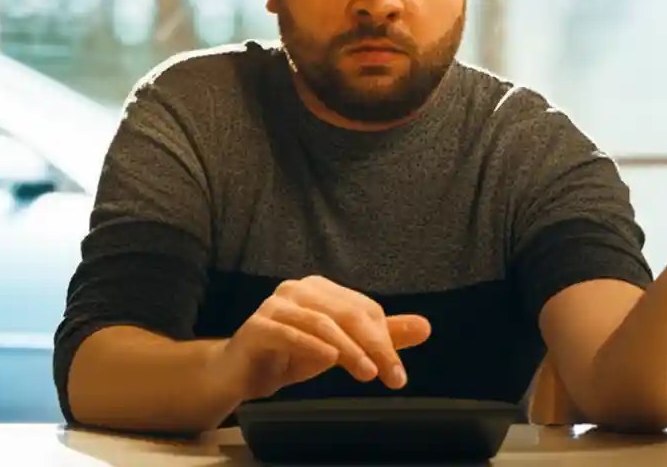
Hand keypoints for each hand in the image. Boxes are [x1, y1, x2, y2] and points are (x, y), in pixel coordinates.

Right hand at [209, 275, 430, 402]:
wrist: (240, 373)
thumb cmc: (290, 355)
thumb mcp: (342, 348)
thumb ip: (381, 337)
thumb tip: (426, 327)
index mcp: (321, 289)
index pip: (364, 310)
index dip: (385, 340)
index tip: (398, 373)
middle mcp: (298, 290)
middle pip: (347, 314)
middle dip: (374, 346)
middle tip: (391, 376)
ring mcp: (275, 305)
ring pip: (321, 323)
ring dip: (349, 350)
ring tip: (368, 373)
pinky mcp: (257, 327)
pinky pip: (288, 333)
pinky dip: (311, 346)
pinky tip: (329, 359)